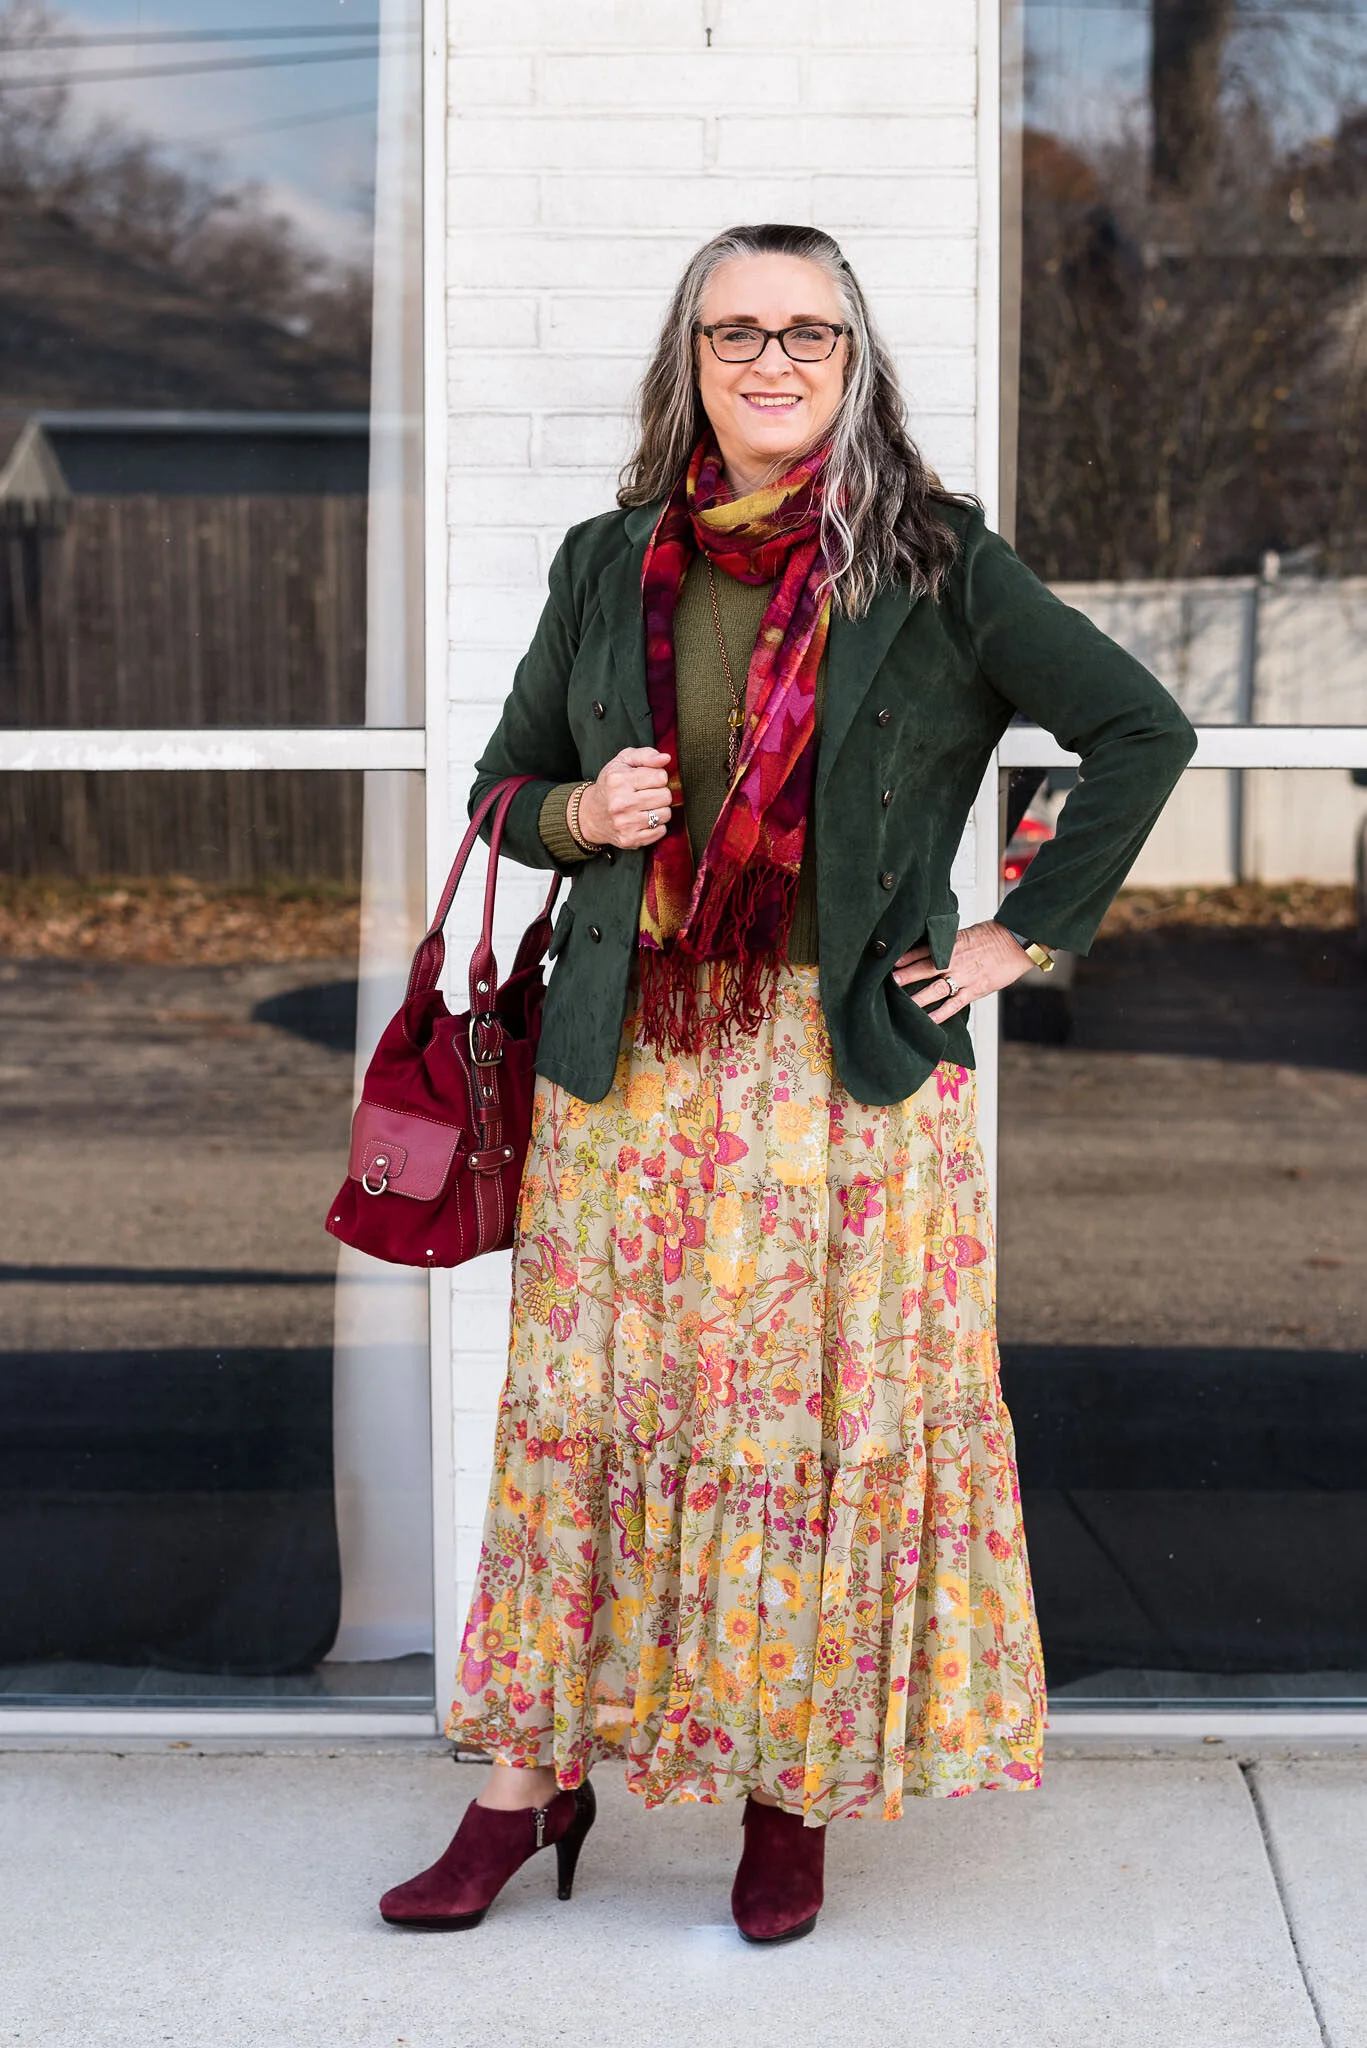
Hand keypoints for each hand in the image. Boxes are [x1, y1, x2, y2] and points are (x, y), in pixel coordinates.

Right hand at [577, 747, 673, 849]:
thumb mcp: (623, 761)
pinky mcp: (630, 839)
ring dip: (660, 810)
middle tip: (648, 794)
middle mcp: (620, 803)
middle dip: (660, 793)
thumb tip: (666, 758)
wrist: (590, 814)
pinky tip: (644, 820)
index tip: (648, 780)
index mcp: (619, 780)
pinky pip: (660, 831)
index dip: (658, 777)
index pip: (660, 777)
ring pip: (665, 814)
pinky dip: (656, 826)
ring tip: (646, 807)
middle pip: (665, 796)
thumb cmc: (610, 785)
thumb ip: (646, 755)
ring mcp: (625, 823)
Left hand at [893, 920, 1033, 1023]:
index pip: (922, 950)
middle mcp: (954, 960)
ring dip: (917, 997)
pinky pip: (955, 1004)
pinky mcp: (976, 989)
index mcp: (951, 944)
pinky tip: (929, 1020)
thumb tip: (930, 946)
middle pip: (924, 969)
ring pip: (936, 989)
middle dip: (905, 977)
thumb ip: (947, 942)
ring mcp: (964, 976)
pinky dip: (941, 1013)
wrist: (1017, 941)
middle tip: (887, 983)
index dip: (905, 957)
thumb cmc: (993, 936)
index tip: (890, 962)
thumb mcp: (966, 933)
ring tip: (901, 1004)